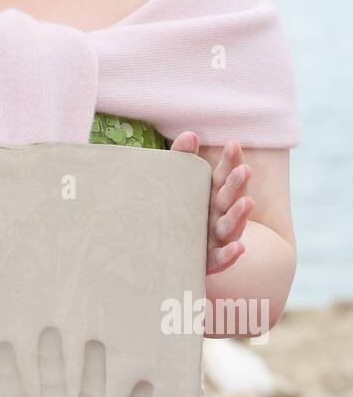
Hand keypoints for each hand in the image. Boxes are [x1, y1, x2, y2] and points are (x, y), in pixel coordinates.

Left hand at [171, 133, 253, 275]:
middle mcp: (216, 217)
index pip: (224, 176)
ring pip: (229, 228)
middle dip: (238, 185)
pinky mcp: (205, 261)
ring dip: (239, 215)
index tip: (233, 144)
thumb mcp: (173, 183)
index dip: (231, 162)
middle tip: (244, 170)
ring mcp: (213, 239)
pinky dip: (230, 255)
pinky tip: (240, 248)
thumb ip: (180, 159)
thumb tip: (190, 134)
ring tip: (247, 202)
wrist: (149, 251)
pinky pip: (220, 260)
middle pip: (229, 199)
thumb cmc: (166, 211)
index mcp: (210, 196)